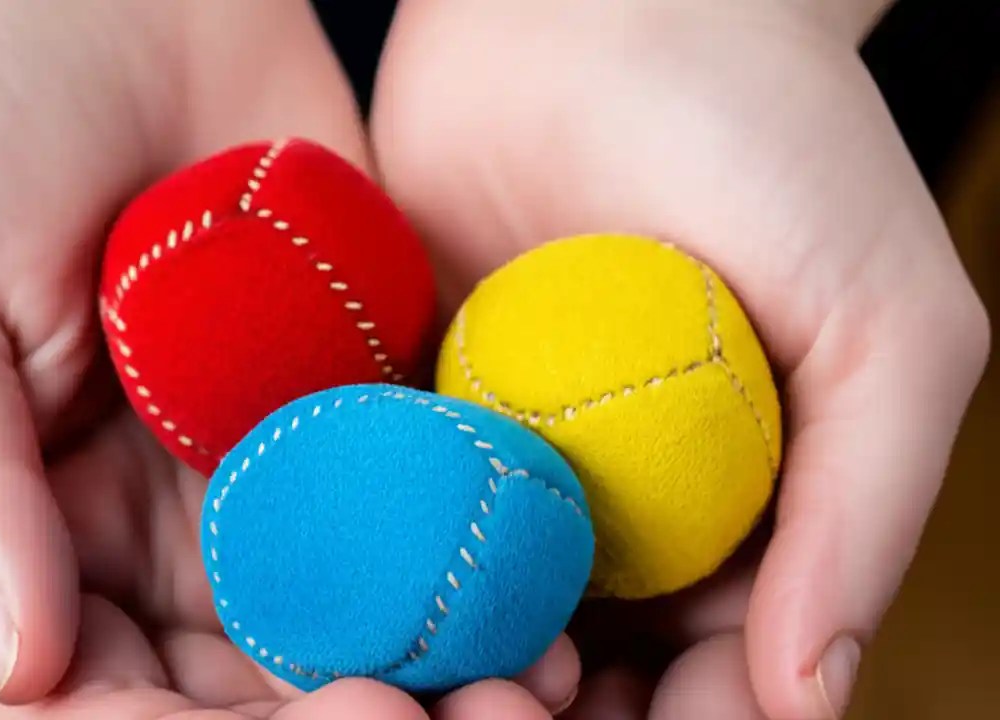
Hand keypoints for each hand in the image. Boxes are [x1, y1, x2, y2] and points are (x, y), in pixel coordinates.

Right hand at [0, 2, 574, 716]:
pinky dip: (474, 566)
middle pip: (238, 688)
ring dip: (428, 672)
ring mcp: (267, 467)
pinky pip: (417, 507)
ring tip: (513, 690)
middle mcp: (152, 521)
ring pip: (346, 620)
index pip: (92, 695)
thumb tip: (20, 666)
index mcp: (30, 522)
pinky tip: (538, 598)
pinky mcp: (359, 400)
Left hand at [371, 0, 990, 716]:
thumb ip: (867, 506)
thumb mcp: (887, 321)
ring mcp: (514, 456)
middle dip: (557, 709)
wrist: (603, 1)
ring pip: (482, 606)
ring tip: (430, 683)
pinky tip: (356, 598)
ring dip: (458, 662)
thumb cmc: (773, 141)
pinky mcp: (418, 401)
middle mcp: (626, 498)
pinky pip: (395, 509)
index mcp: (748, 503)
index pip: (724, 665)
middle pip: (593, 657)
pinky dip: (379, 565)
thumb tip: (819, 694)